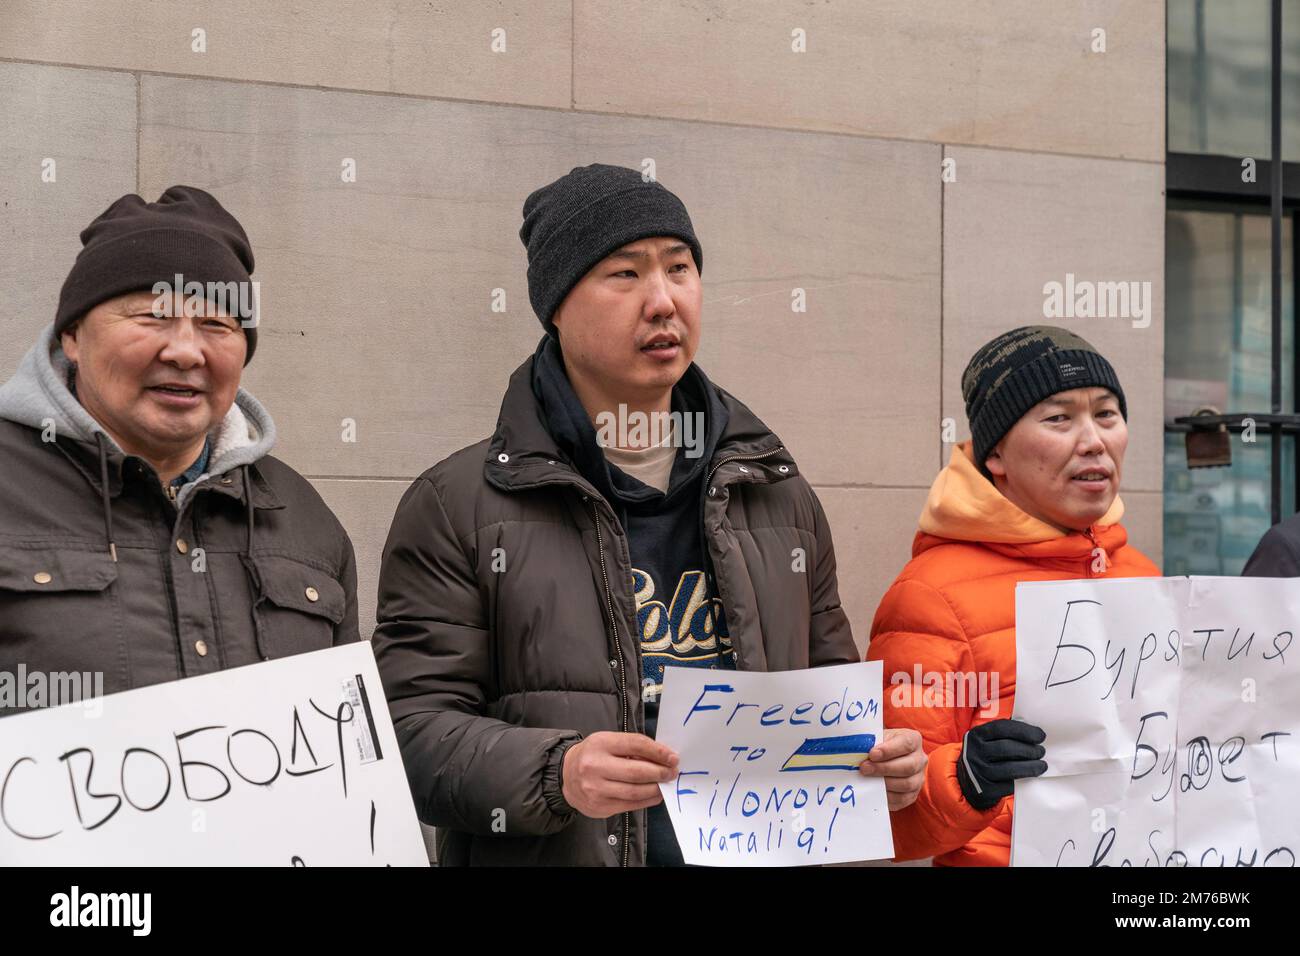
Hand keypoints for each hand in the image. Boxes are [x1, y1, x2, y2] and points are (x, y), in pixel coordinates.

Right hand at [560, 731, 678, 818]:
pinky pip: (630, 805)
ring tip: (665, 783)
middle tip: (672, 772)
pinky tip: (655, 795)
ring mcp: (596, 789)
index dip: (658, 751)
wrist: (566, 776)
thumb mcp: (608, 742)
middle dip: (660, 772)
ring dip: (656, 788)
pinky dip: (647, 800)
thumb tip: (662, 757)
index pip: (635, 745)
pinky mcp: (600, 807)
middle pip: (637, 771)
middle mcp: (595, 766)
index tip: (672, 757)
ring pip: (635, 791)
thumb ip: (632, 747)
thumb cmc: (592, 755)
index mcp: (600, 744)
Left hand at [858, 728, 925, 810]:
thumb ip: (871, 743)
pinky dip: (887, 797)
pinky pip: (902, 799)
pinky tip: (875, 791)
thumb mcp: (877, 738)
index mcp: (913, 739)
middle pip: (908, 766)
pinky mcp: (912, 794)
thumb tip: (858, 751)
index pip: (905, 744)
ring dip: (885, 783)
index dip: (889, 750)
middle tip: (865, 768)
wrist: (883, 759)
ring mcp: (918, 778)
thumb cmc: (879, 746)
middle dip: (884, 768)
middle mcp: (920, 759)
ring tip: (868, 780)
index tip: (872, 754)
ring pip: (907, 784)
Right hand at [956, 718, 1046, 810]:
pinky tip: (1031, 776)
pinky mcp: (985, 790)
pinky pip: (1009, 785)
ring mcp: (978, 772)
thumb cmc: (985, 757)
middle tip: (1041, 751)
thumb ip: (1004, 734)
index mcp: (975, 735)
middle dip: (1029, 749)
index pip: (1001, 728)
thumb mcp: (986, 741)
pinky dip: (1024, 780)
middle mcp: (974, 752)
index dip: (1024, 730)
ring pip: (1010, 768)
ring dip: (1031, 766)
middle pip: (1007, 748)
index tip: (1040, 735)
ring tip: (1042, 765)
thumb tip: (1034, 732)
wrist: (967, 784)